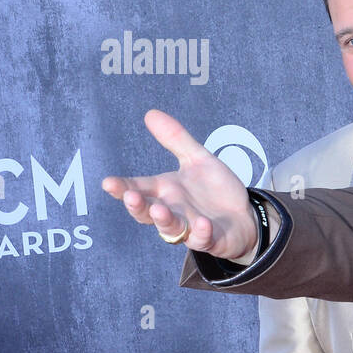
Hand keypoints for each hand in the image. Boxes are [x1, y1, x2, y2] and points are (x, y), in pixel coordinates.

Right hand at [101, 110, 259, 261]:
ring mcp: (190, 228)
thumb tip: (150, 113)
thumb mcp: (198, 160)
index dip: (122, 187)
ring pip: (170, 229)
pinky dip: (201, 233)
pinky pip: (203, 239)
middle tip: (130, 197)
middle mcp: (172, 211)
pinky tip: (202, 224)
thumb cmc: (215, 191)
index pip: (138, 189)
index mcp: (165, 192)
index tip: (108, 183)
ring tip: (159, 210)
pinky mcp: (210, 239)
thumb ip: (176, 140)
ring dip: (164, 220)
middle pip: (147, 213)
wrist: (243, 217)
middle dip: (138, 206)